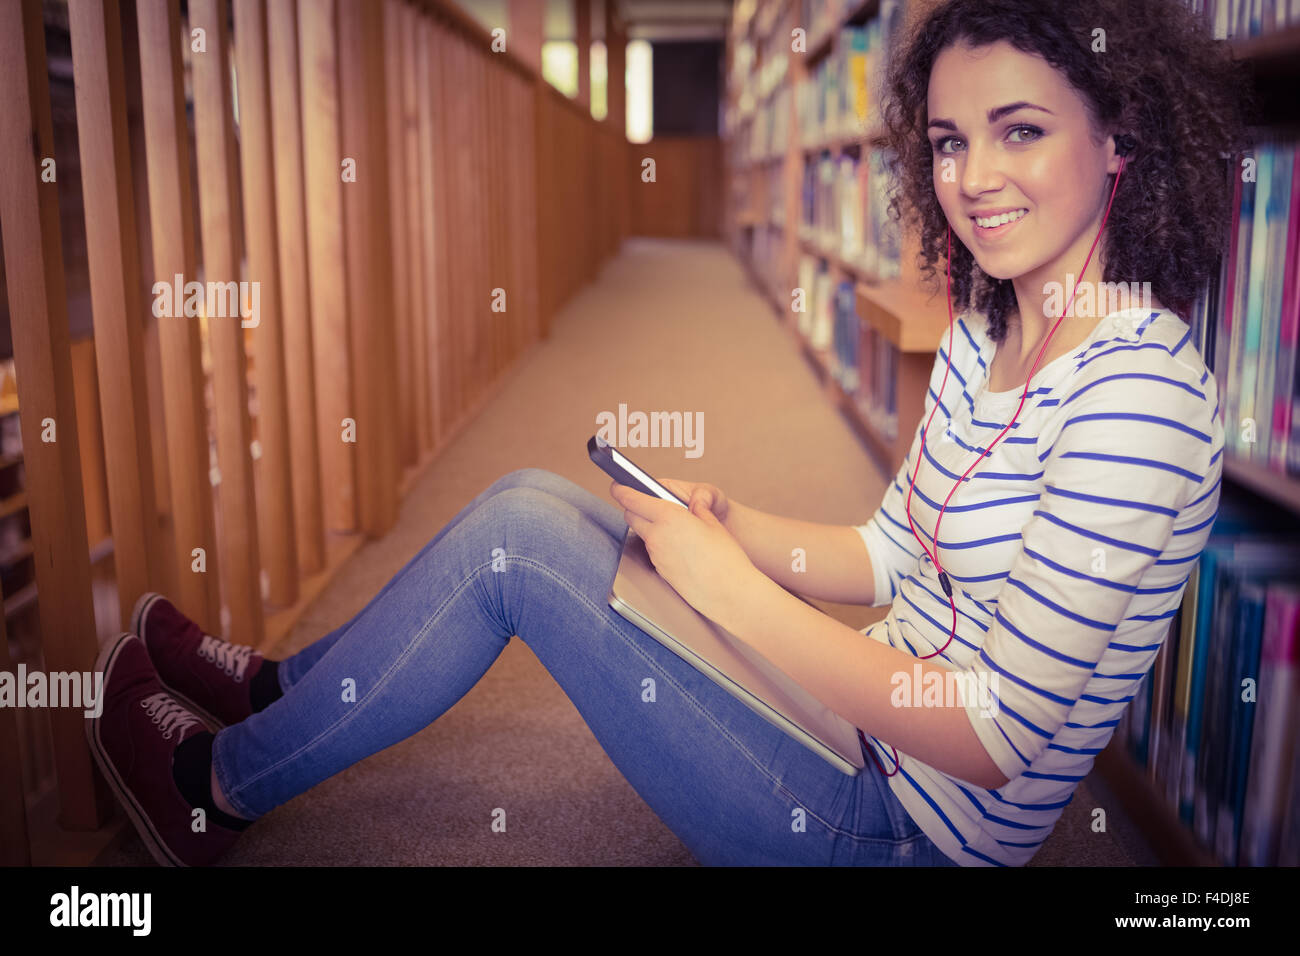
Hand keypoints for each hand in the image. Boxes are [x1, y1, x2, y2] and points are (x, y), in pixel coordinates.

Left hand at [609, 479, 757, 624]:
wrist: (729, 593)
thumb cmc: (725, 559)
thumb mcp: (713, 523)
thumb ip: (697, 509)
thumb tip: (692, 504)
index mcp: (669, 518)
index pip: (632, 499)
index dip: (622, 489)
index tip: (618, 485)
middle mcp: (657, 536)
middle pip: (631, 516)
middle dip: (633, 507)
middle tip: (645, 502)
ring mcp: (656, 555)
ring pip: (643, 534)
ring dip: (649, 526)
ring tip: (673, 526)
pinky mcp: (660, 570)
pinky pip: (653, 551)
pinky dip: (659, 544)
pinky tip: (679, 547)